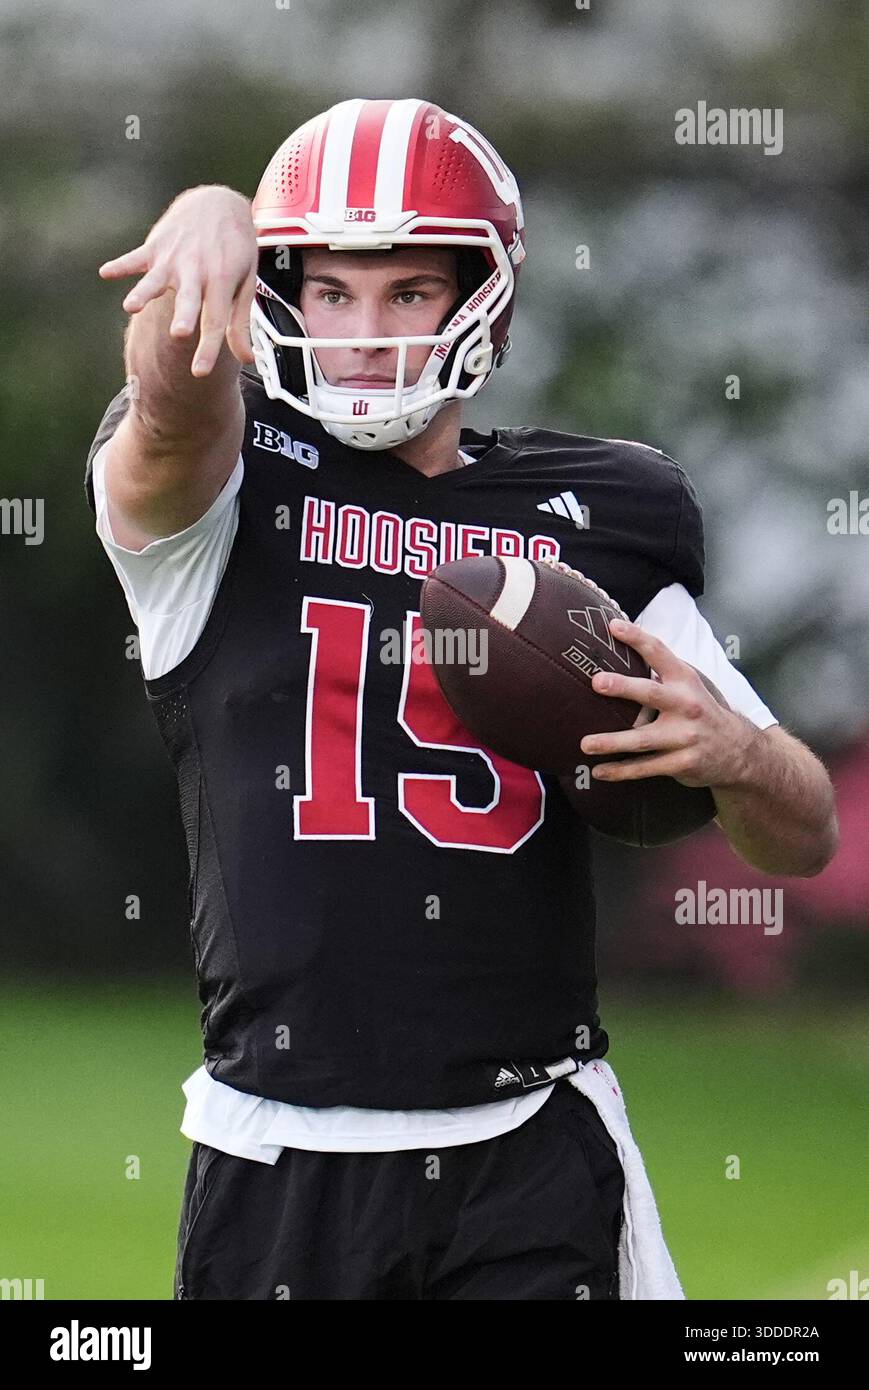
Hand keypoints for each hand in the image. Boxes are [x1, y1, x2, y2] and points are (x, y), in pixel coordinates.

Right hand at [99, 185, 257, 375]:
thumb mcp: (244, 283)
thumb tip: (247, 360)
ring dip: (143, 293)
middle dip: (184, 316)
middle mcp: (197, 270)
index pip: (215, 321)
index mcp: (222, 281)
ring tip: (130, 308)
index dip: (208, 348)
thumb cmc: (234, 250)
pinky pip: (136, 257)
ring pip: (157, 278)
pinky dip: (121, 265)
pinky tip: (105, 272)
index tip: (199, 372)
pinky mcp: (156, 247)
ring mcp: (174, 258)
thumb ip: (240, 322)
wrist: (218, 203)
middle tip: (179, 334)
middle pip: (189, 298)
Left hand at [579, 618, 757, 787]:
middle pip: (650, 694)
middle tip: (597, 682)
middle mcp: (686, 706)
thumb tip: (622, 651)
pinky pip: (646, 768)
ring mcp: (685, 737)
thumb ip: (662, 673)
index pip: (659, 653)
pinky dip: (620, 771)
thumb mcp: (690, 687)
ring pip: (642, 740)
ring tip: (585, 743)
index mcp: (685, 681)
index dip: (637, 638)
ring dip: (612, 742)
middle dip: (623, 687)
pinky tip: (599, 771)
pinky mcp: (681, 763)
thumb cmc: (702, 712)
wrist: (738, 751)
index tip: (614, 627)